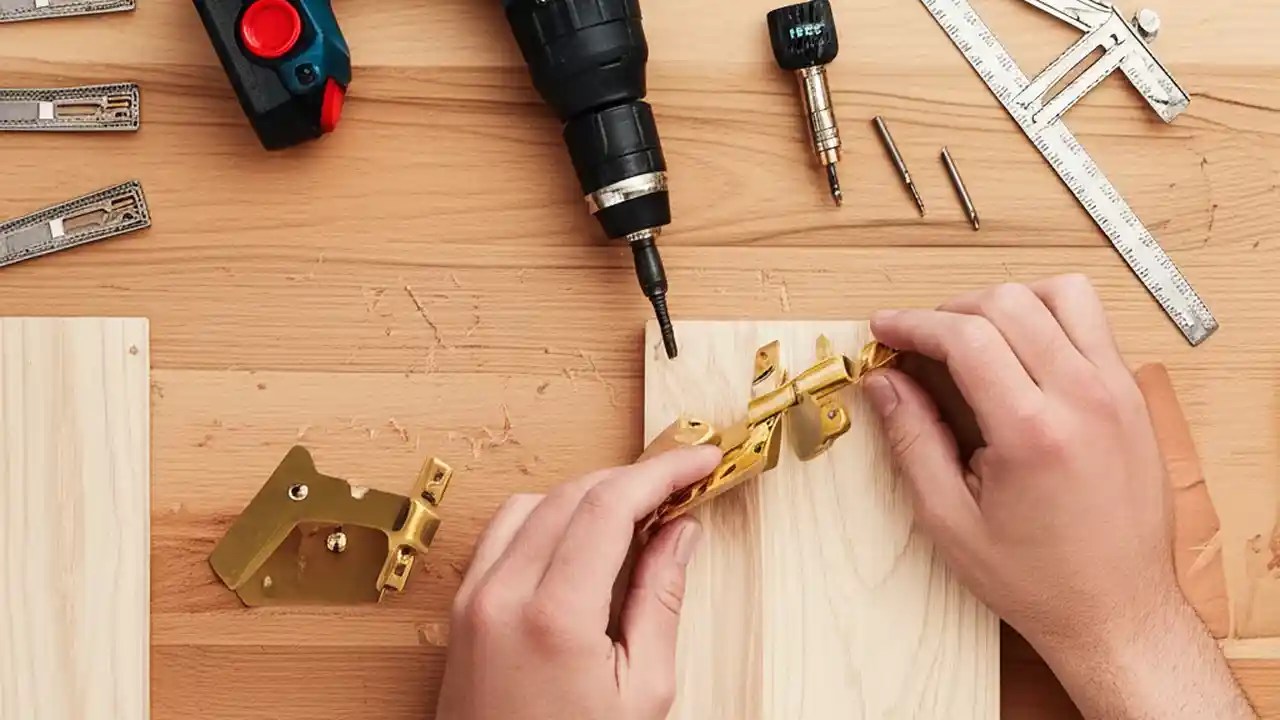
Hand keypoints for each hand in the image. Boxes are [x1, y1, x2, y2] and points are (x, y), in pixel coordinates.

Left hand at [436, 446, 720, 719]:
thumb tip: (680, 534)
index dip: (662, 472)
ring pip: (533, 504)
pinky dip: (546, 518)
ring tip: (637, 515)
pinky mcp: (462, 611)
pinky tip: (581, 540)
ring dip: (587, 495)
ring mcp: (474, 601)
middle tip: (680, 486)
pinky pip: (502, 534)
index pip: (611, 505)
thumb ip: (660, 600)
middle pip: (572, 494)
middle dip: (631, 479)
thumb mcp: (642, 692)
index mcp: (553, 616)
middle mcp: (502, 595)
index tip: (699, 460)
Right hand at [866, 275, 1252, 718]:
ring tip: (974, 336)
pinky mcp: (1136, 398)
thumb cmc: (1036, 579)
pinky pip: (1094, 324)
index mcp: (1033, 432)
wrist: (1119, 614)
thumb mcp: (951, 520)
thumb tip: (881, 383)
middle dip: (950, 309)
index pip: (966, 336)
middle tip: (920, 340)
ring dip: (1008, 301)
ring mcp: (1119, 392)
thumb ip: (912, 440)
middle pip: (1010, 301)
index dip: (913, 323)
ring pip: (1062, 293)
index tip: (884, 329)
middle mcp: (1085, 398)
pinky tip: (1021, 357)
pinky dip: (1049, 319)